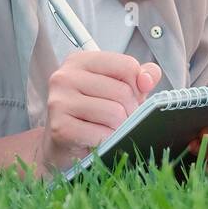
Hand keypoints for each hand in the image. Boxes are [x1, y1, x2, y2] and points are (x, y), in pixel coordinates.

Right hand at [39, 52, 163, 174]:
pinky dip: (108, 141)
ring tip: (108, 130)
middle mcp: (65, 77)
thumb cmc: (93, 115)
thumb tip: (148, 79)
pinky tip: (98, 141)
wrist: (64, 146)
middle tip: (119, 120)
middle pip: (122, 91)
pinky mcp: (60, 127)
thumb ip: (138, 77)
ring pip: (115, 113)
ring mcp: (59, 101)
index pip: (126, 65)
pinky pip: (102, 134)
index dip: (137, 86)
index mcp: (80, 61)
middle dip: (130, 111)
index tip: (129, 97)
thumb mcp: (116, 88)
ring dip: (119, 128)